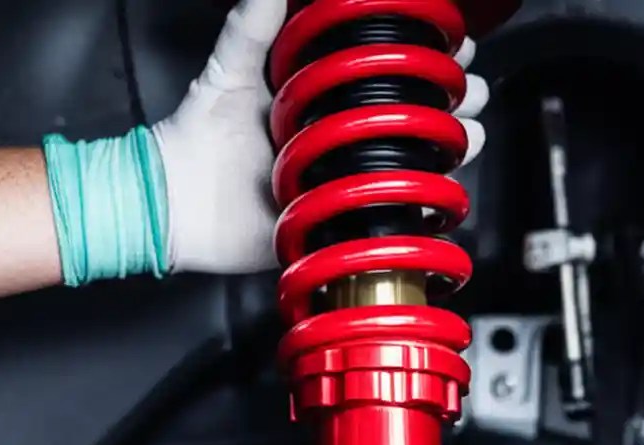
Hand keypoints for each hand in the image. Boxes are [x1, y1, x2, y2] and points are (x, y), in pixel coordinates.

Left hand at [154, 0, 489, 274]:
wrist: (171, 205)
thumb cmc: (193, 139)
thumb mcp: (227, 71)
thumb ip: (251, 28)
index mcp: (316, 98)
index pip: (382, 74)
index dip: (421, 60)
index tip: (454, 44)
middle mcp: (334, 136)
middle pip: (406, 116)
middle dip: (448, 102)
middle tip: (472, 90)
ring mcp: (337, 176)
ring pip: (407, 159)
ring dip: (446, 147)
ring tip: (469, 133)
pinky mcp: (333, 217)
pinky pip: (384, 209)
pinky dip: (416, 199)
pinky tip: (440, 185)